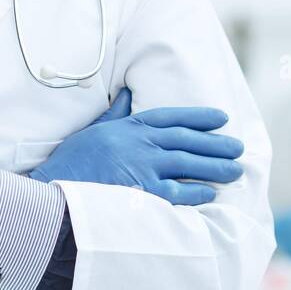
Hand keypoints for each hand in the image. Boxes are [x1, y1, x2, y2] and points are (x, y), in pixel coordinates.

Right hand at [29, 87, 243, 204]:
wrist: (52, 193)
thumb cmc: (69, 165)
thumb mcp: (92, 131)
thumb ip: (116, 115)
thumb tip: (129, 95)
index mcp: (129, 127)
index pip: (172, 117)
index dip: (199, 117)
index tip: (222, 119)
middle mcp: (140, 144)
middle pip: (187, 140)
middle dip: (216, 143)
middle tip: (238, 147)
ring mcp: (143, 167)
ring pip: (189, 164)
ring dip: (215, 166)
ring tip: (235, 169)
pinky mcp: (143, 193)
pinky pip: (178, 192)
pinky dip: (197, 191)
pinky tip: (212, 192)